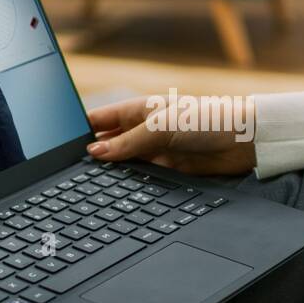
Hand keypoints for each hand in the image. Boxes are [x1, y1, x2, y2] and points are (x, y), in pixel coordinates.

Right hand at [86, 95, 256, 174]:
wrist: (243, 141)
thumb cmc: (205, 120)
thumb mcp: (160, 128)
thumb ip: (127, 143)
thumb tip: (95, 153)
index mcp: (137, 110)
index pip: (99, 120)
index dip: (80, 130)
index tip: (60, 146)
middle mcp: (142, 130)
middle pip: (108, 144)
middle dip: (92, 155)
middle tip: (69, 170)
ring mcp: (154, 151)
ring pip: (123, 164)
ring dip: (111, 172)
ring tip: (88, 183)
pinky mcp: (167, 170)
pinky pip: (141, 178)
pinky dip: (130, 184)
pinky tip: (115, 191)